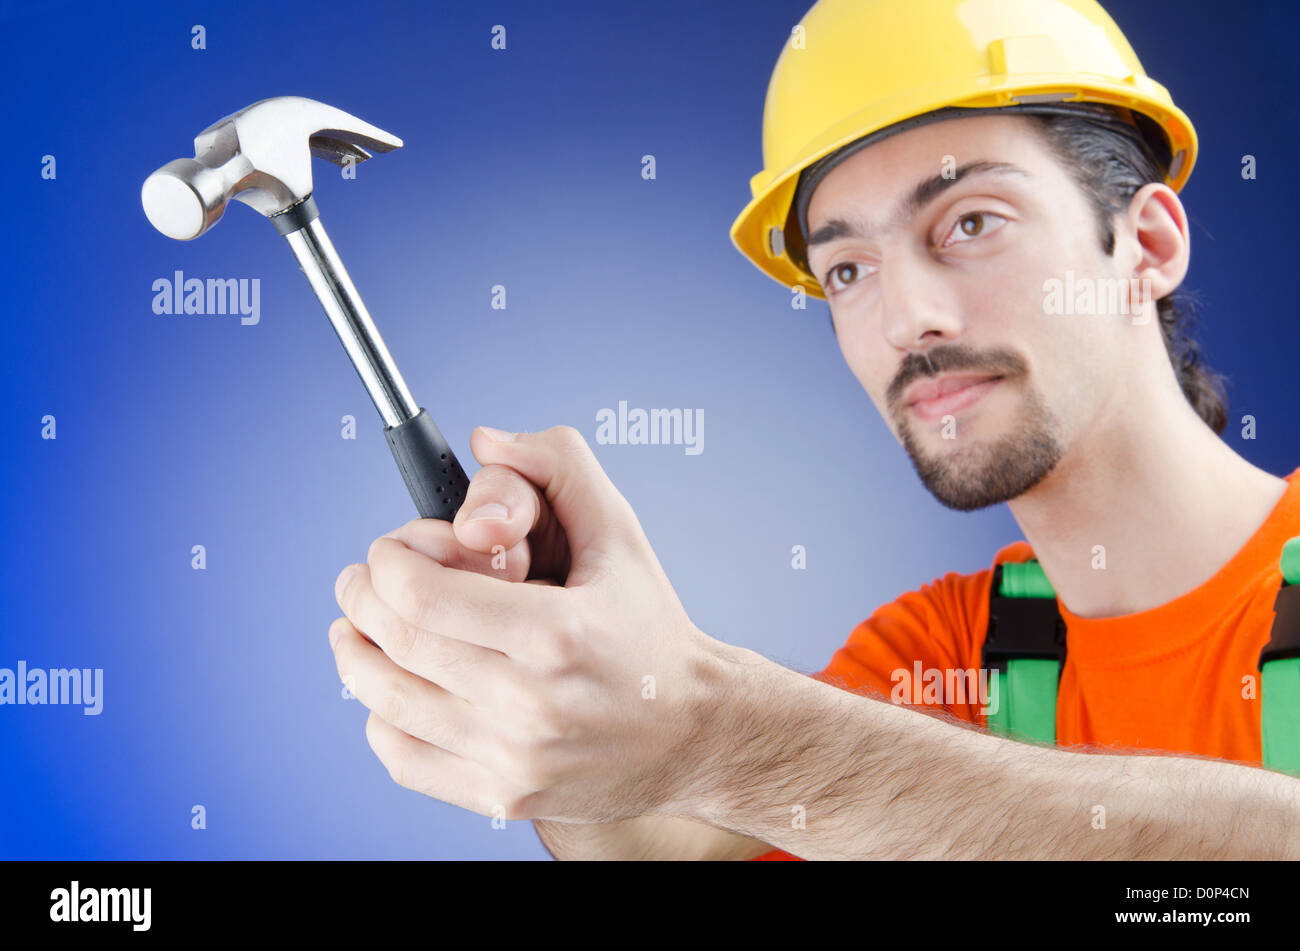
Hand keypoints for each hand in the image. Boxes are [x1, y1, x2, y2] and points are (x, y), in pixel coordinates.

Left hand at [329, 425, 735, 822]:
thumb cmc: (651, 631)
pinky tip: (393, 687)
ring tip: (356, 627)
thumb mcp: (621, 535)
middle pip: (398, 642)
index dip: (387, 561)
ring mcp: (514, 757)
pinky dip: (380, 718)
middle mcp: (530, 702)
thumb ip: (559, 468)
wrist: (694, 732)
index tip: (390, 549)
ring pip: (386, 702)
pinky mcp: (504, 796)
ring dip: (354, 654)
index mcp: (556, 634)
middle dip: (361, 598)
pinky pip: (404, 757)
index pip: (422, 595)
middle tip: (361, 579)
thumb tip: (486, 442)